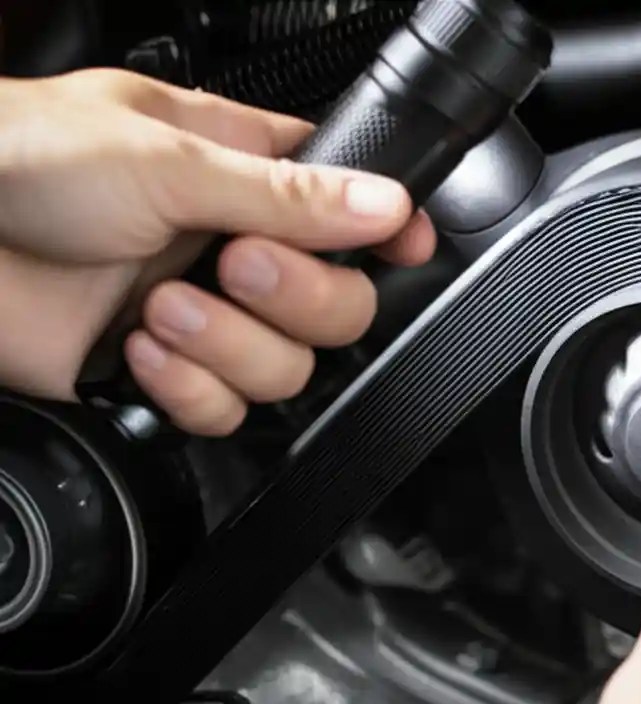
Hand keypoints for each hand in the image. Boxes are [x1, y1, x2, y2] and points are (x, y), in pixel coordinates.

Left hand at [0, 68, 434, 434]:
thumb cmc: (21, 156)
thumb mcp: (167, 160)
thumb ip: (289, 195)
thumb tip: (387, 206)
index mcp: (248, 172)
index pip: (355, 206)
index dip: (389, 234)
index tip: (404, 252)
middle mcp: (233, 246)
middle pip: (340, 308)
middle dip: (295, 299)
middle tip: (234, 265)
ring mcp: (200, 313)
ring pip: (286, 370)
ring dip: (228, 345)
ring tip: (163, 304)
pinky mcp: (158, 372)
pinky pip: (223, 411)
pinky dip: (188, 388)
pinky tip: (139, 347)